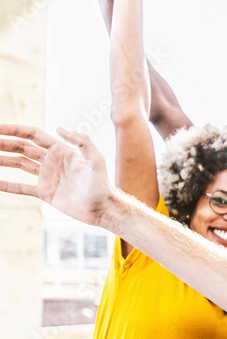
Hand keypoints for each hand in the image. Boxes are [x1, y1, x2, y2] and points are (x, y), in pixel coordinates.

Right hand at [0, 125, 114, 226]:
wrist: (103, 209)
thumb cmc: (102, 185)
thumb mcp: (96, 161)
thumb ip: (82, 142)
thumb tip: (59, 129)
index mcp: (61, 151)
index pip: (32, 135)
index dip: (15, 130)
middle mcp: (51, 161)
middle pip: (22, 147)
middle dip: (4, 143)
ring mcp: (46, 176)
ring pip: (19, 164)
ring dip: (3, 160)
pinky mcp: (44, 192)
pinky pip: (21, 187)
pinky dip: (7, 184)